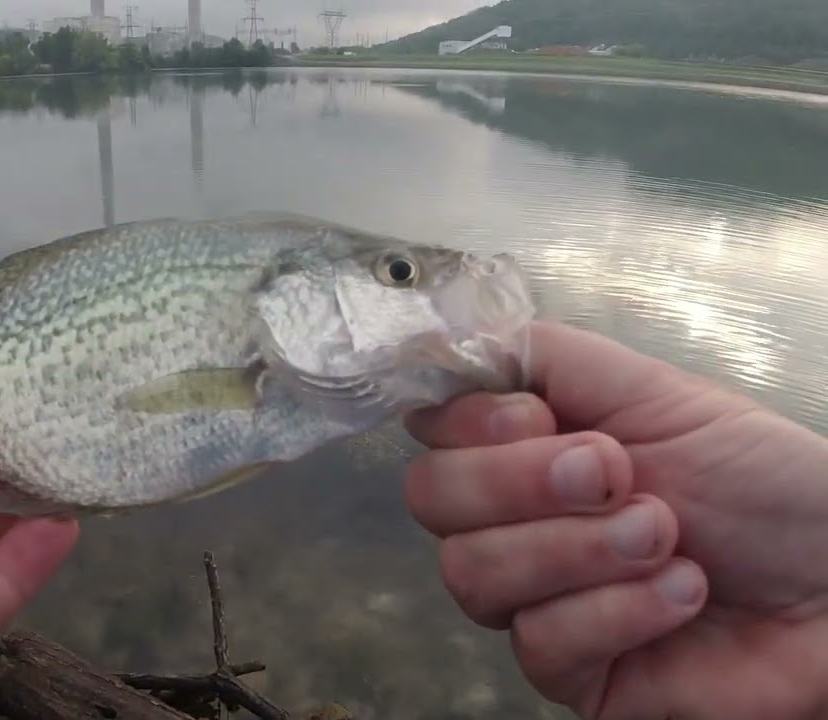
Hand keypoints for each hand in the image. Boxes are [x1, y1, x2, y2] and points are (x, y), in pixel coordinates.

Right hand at [402, 320, 827, 718]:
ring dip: (576, 547)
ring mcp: (537, 601)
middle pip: (431, 500)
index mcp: (530, 450)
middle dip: (518, 480)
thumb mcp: (657, 392)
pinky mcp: (572, 674)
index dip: (471, 424)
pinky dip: (617, 610)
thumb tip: (455, 343)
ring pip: (473, 574)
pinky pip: (540, 642)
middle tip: (613, 472)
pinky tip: (682, 594)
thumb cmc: (769, 487)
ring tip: (664, 534)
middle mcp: (518, 524)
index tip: (541, 416)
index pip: (433, 435)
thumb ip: (550, 358)